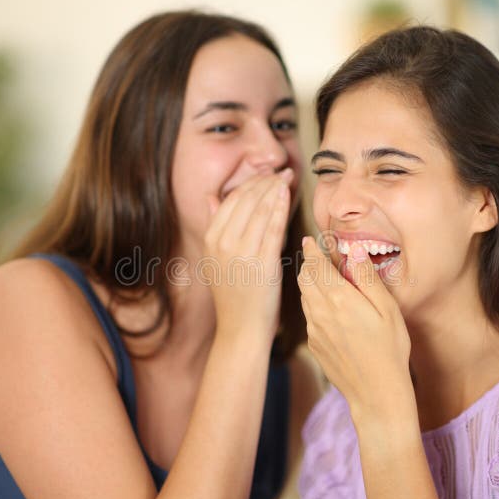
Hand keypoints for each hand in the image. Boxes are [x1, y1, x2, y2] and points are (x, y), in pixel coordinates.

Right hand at [204, 169, 293, 340]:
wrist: (241, 328)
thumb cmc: (233, 294)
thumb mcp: (216, 257)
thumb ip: (214, 224)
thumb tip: (211, 197)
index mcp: (211, 239)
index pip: (231, 199)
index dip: (251, 182)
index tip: (266, 174)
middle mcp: (223, 243)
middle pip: (247, 200)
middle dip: (265, 180)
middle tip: (281, 170)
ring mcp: (242, 252)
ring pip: (260, 209)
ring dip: (275, 188)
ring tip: (287, 177)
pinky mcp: (262, 263)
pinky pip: (273, 228)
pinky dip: (280, 207)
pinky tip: (287, 195)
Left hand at [298, 236, 412, 416]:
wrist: (376, 393)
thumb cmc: (389, 350)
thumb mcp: (387, 309)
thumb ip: (367, 277)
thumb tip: (354, 251)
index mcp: (339, 298)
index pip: (316, 265)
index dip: (312, 250)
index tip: (310, 240)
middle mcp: (320, 312)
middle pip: (304, 279)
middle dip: (309, 264)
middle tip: (317, 256)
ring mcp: (314, 330)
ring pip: (304, 297)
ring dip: (310, 284)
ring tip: (323, 279)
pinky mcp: (314, 345)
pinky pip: (309, 317)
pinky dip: (314, 304)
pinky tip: (329, 309)